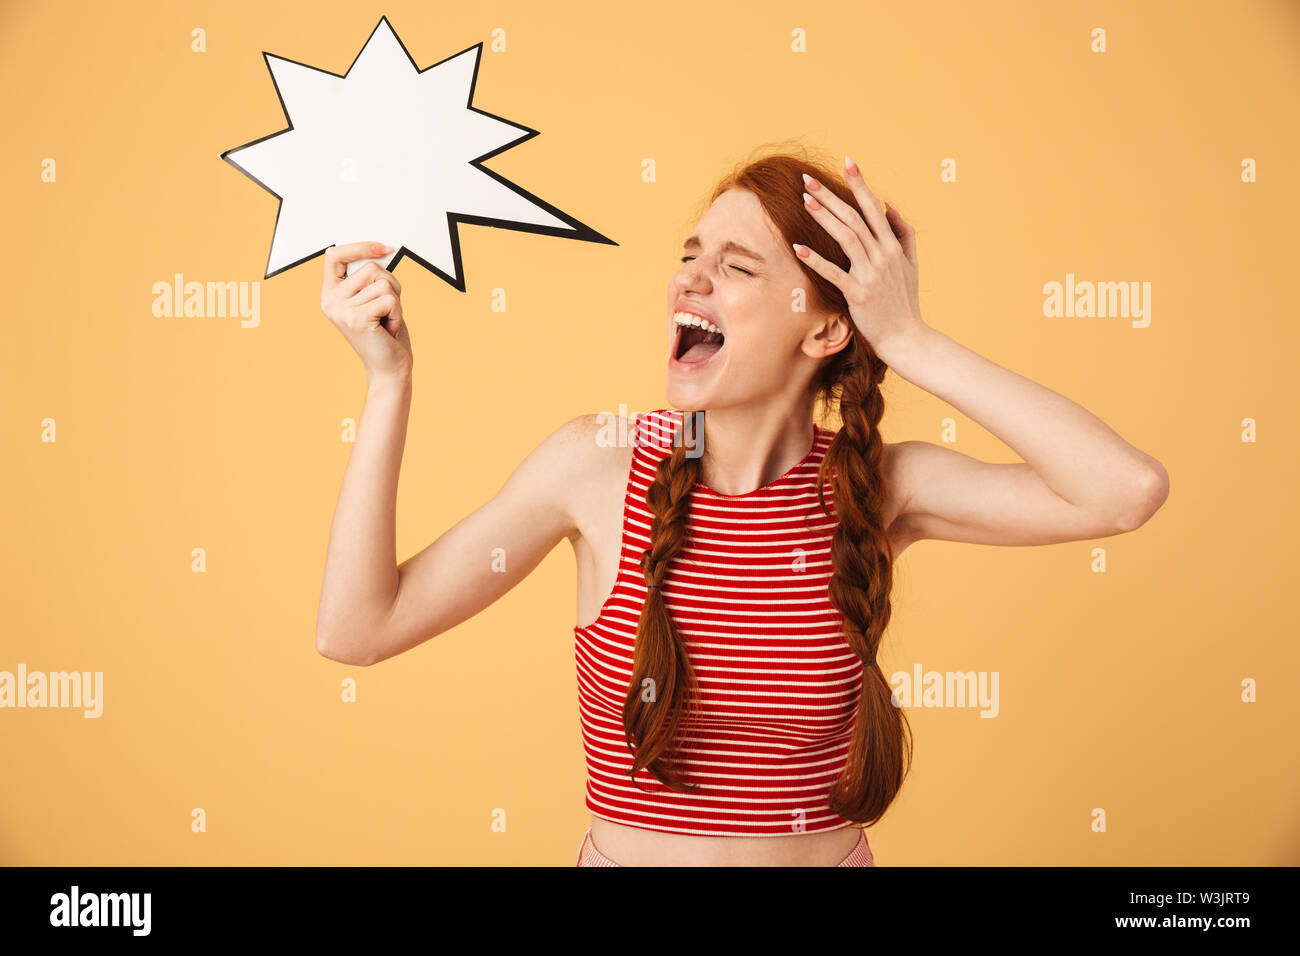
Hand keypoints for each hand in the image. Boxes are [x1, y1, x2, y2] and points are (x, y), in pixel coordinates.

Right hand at [320, 241, 412, 379]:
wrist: (389, 368)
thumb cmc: (385, 334)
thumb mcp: (373, 299)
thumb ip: (370, 278)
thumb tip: (381, 251)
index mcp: (330, 294)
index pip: (334, 256)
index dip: (359, 247)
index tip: (384, 248)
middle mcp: (330, 301)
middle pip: (370, 268)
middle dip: (389, 286)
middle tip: (386, 311)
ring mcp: (341, 310)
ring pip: (382, 283)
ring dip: (395, 302)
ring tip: (386, 321)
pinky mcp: (357, 318)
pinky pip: (390, 298)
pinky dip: (398, 313)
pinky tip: (389, 329)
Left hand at [793, 158, 923, 361]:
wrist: (907, 338)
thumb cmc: (905, 302)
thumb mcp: (911, 265)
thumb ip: (903, 234)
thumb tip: (888, 205)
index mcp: (893, 248)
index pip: (874, 209)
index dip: (861, 185)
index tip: (849, 162)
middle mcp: (883, 257)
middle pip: (854, 218)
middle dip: (830, 196)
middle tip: (807, 180)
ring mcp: (871, 275)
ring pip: (845, 238)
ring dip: (824, 218)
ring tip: (804, 201)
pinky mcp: (858, 294)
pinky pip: (834, 273)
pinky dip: (816, 260)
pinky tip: (798, 248)